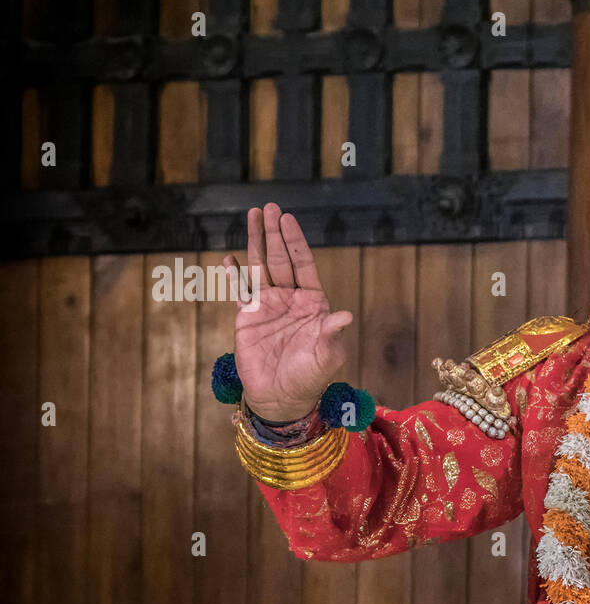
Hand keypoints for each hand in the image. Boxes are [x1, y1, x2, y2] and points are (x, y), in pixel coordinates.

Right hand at [226, 203, 353, 421]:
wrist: (282, 396)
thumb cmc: (310, 377)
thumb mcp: (327, 356)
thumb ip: (332, 334)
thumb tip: (345, 316)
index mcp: (313, 303)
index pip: (304, 265)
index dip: (296, 242)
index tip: (288, 220)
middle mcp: (290, 299)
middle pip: (281, 259)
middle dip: (275, 233)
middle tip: (269, 207)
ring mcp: (268, 306)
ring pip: (260, 267)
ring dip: (256, 242)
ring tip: (252, 215)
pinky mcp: (248, 317)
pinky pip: (240, 290)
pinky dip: (234, 274)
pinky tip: (230, 258)